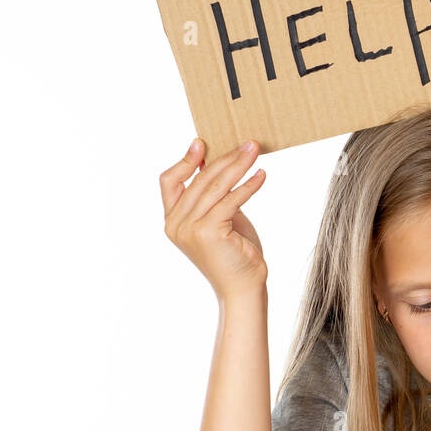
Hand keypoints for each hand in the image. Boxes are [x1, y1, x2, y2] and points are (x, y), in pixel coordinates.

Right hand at [160, 138, 267, 299]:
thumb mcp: (219, 219)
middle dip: (224, 158)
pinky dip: (248, 185)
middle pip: (198, 180)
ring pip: (215, 186)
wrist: (242, 287)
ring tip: (255, 151)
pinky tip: (261, 176)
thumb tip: (217, 163)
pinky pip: (230, 200)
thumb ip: (213, 196)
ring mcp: (190, 229)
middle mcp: (176, 224)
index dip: (184, 160)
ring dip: (238, 165)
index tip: (200, 142)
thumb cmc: (234, 254)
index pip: (169, 182)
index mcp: (172, 220)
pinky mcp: (208, 232)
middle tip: (247, 144)